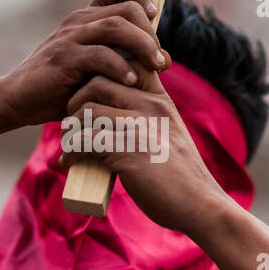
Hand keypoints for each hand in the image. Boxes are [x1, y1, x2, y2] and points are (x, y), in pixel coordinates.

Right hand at [0, 0, 168, 125]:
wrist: (17, 100)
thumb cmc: (60, 88)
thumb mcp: (98, 71)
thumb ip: (129, 61)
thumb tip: (167, 60)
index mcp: (87, 17)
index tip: (153, 16)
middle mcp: (79, 20)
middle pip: (128, 8)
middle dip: (150, 33)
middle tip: (158, 60)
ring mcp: (70, 37)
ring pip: (117, 27)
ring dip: (143, 46)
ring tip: (154, 67)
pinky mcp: (64, 58)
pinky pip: (100, 55)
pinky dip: (120, 67)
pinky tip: (130, 82)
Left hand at [60, 70, 228, 235]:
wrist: (200, 205)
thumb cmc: (180, 176)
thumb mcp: (169, 135)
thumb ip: (148, 120)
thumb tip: (113, 118)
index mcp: (161, 101)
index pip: (127, 64)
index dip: (100, 74)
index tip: (88, 98)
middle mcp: (152, 107)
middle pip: (98, 83)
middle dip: (76, 102)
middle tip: (70, 123)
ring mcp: (141, 128)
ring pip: (88, 109)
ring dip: (70, 128)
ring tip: (68, 143)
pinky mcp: (129, 152)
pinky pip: (86, 140)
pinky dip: (71, 150)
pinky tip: (69, 161)